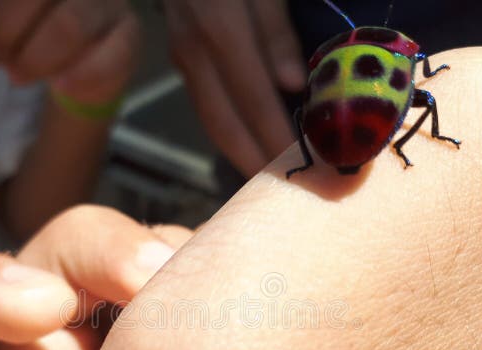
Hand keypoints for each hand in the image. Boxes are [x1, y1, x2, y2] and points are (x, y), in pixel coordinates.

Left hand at [0, 0, 139, 102]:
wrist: (81, 65)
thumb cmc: (31, 36)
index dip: (5, 15)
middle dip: (11, 31)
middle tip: (4, 55)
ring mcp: (106, 0)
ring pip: (72, 21)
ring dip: (40, 55)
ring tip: (23, 71)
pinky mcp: (129, 34)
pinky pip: (113, 51)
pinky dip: (83, 73)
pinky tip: (63, 85)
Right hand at [164, 0, 305, 176]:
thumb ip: (276, 30)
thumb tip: (293, 84)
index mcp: (219, 30)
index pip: (253, 100)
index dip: (276, 137)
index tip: (301, 168)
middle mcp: (194, 53)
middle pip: (223, 124)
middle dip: (254, 162)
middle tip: (284, 188)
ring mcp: (182, 58)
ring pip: (210, 119)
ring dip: (239, 153)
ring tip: (269, 175)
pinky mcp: (180, 57)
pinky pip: (205, 105)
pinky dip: (228, 131)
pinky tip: (248, 142)